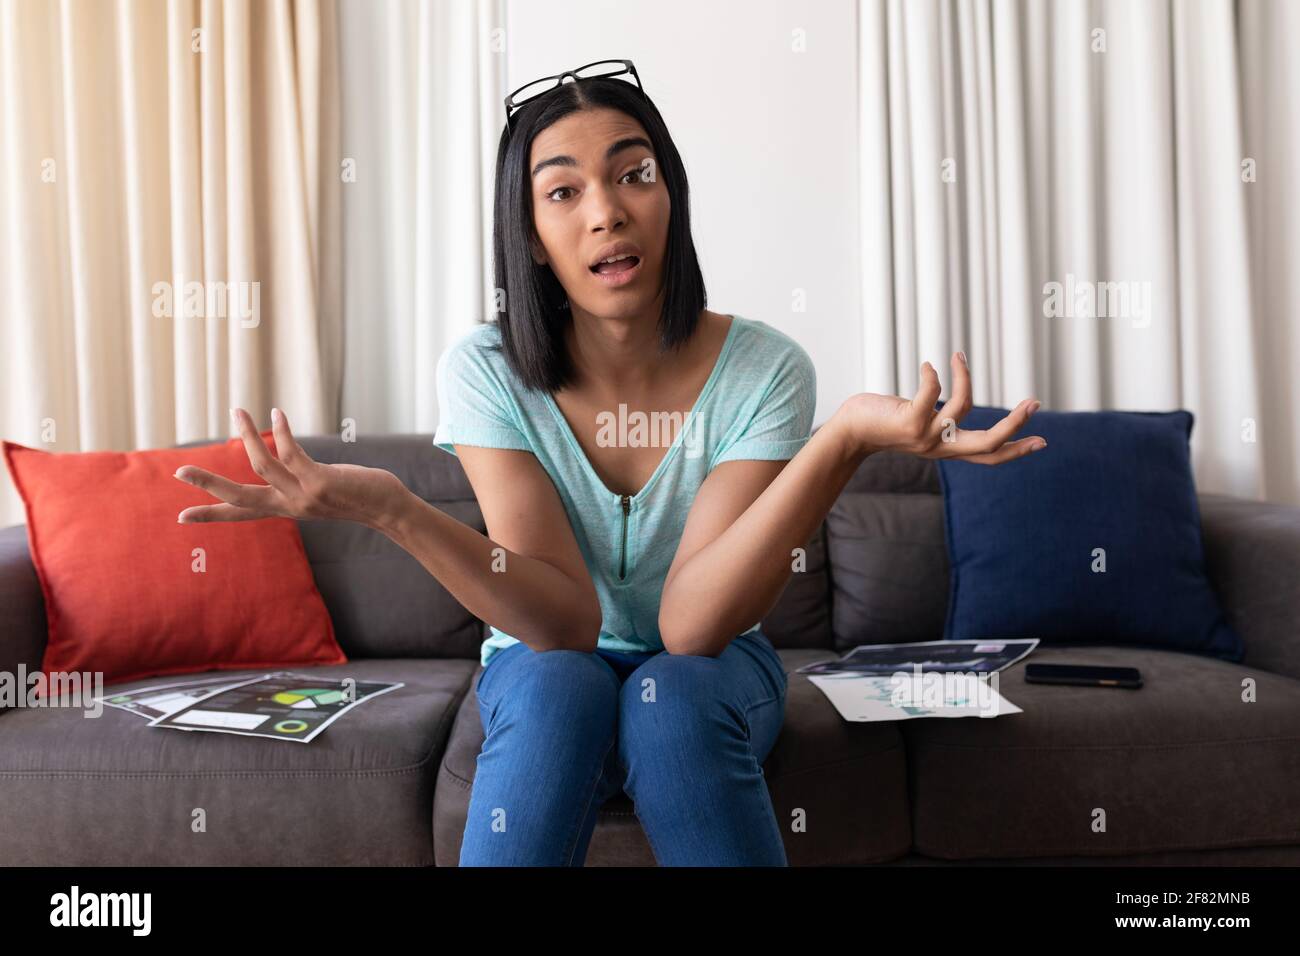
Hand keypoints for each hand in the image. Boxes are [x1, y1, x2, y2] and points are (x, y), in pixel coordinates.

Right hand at [173, 407, 407, 526]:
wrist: (389, 510)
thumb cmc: (358, 496)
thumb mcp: (320, 491)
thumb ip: (297, 481)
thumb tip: (283, 458)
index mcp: (286, 509)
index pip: (242, 514)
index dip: (211, 514)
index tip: (181, 517)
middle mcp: (290, 506)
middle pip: (238, 497)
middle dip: (208, 484)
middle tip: (179, 471)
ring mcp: (304, 496)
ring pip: (261, 466)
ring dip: (247, 436)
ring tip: (237, 411)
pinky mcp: (320, 483)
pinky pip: (291, 453)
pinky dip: (281, 431)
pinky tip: (276, 414)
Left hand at [831, 352, 1046, 463]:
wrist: (849, 432)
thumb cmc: (883, 422)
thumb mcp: (920, 423)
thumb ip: (941, 419)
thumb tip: (958, 404)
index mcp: (947, 448)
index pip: (988, 456)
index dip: (1016, 450)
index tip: (1042, 442)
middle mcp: (940, 447)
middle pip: (988, 444)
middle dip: (1014, 424)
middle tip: (1034, 402)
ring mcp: (925, 437)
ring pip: (963, 407)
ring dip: (966, 376)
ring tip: (958, 356)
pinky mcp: (909, 422)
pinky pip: (932, 393)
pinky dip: (934, 375)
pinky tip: (928, 365)